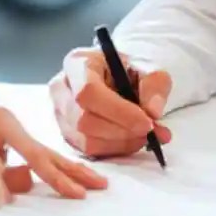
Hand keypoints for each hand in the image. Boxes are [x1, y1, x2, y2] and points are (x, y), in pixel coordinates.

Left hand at [0, 106, 107, 198]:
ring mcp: (10, 131)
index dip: (55, 177)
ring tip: (91, 182)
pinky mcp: (6, 140)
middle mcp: (11, 124)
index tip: (75, 192)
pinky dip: (49, 169)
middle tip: (99, 185)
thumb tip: (20, 186)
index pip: (36, 155)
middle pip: (48, 152)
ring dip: (66, 170)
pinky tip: (67, 178)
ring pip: (43, 154)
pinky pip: (31, 158)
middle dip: (74, 171)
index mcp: (3, 122)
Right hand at [49, 47, 174, 157]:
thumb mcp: (149, 67)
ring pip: (86, 140)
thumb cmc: (128, 69)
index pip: (89, 92)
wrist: (119, 76)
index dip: (119, 112)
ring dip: (122, 143)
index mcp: (77, 64)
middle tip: (151, 131)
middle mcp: (61, 89)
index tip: (147, 123)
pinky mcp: (68, 135)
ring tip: (145, 134)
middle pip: (84, 120)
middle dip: (122, 131)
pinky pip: (90, 152)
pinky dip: (116, 149)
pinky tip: (131, 139)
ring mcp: (61, 115)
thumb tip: (152, 113)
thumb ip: (154, 86)